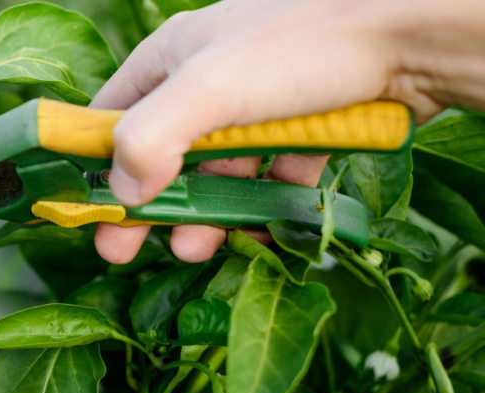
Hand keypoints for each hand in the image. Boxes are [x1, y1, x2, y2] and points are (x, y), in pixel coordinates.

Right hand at [91, 0, 484, 263]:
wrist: (413, 35)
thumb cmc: (302, 45)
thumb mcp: (209, 87)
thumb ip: (152, 138)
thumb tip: (122, 194)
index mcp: (172, 59)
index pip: (112, 116)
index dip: (93, 165)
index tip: (85, 212)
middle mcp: (208, 82)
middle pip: (161, 155)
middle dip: (148, 205)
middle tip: (126, 251)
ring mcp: (257, 108)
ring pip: (216, 174)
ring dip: (203, 215)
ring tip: (198, 249)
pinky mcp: (302, 130)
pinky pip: (269, 180)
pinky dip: (261, 210)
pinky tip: (260, 235)